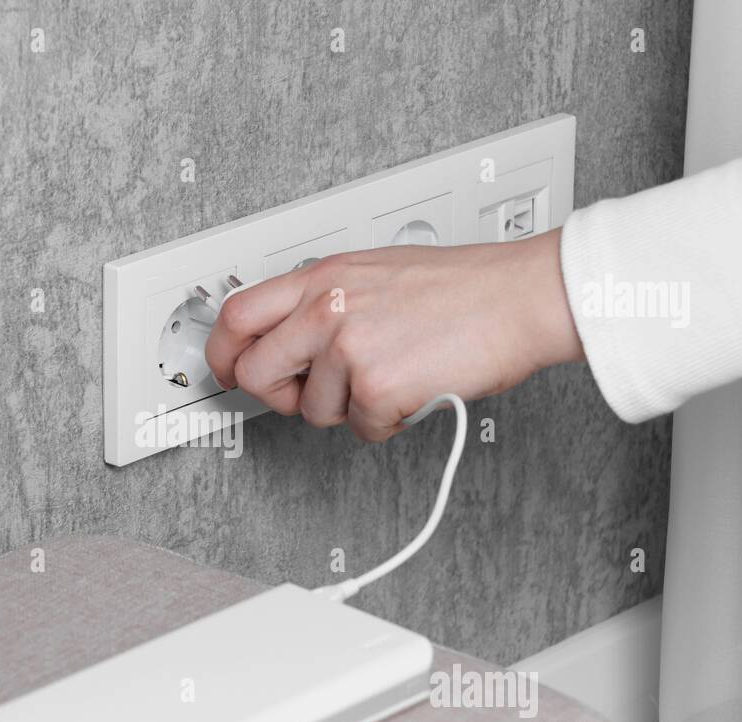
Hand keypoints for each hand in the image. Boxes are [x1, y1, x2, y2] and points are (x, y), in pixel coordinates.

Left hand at [205, 228, 583, 440]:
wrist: (519, 299)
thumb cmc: (462, 288)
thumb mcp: (373, 272)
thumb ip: (322, 302)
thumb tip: (287, 340)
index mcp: (321, 276)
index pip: (236, 314)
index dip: (222, 352)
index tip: (226, 369)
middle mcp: (325, 308)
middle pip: (254, 373)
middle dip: (279, 396)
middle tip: (310, 394)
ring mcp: (347, 348)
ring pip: (314, 411)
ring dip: (351, 407)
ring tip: (393, 374)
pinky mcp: (375, 387)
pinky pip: (360, 429)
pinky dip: (389, 420)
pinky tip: (414, 388)